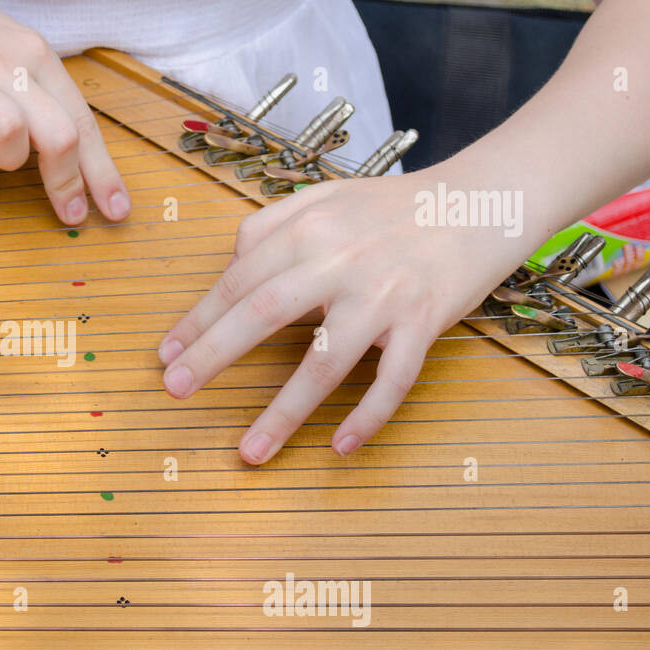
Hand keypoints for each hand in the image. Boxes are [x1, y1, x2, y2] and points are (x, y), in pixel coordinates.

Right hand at [0, 0, 129, 225]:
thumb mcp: (7, 55)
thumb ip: (40, 97)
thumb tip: (78, 157)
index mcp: (32, 54)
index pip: (82, 120)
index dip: (101, 172)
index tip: (115, 211)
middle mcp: (3, 62)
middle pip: (58, 133)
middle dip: (68, 181)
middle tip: (69, 212)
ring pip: (10, 133)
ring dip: (6, 158)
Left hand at [156, 173, 537, 463]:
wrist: (483, 200)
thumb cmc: (394, 207)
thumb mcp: (324, 198)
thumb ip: (270, 226)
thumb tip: (229, 268)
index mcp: (309, 229)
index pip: (239, 280)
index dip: (199, 319)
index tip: (166, 353)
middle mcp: (342, 261)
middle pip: (264, 314)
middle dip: (213, 355)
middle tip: (175, 389)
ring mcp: (385, 295)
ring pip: (325, 362)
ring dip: (283, 413)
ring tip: (249, 451)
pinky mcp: (425, 322)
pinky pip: (393, 380)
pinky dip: (367, 416)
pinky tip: (339, 446)